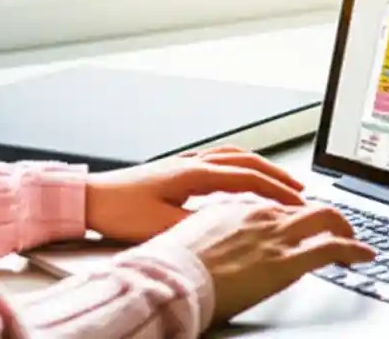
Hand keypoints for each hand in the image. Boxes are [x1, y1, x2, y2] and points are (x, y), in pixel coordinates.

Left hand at [85, 146, 305, 242]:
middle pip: (246, 162)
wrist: (88, 197)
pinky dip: (240, 166)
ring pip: (234, 157)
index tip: (296, 203)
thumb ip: (197, 228)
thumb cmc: (118, 210)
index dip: (275, 191)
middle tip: (300, 191)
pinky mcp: (177, 170)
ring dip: (260, 168)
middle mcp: (192, 163)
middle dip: (277, 176)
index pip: (246, 179)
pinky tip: (240, 177)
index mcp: (193, 174)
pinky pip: (219, 160)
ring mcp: (185, 163)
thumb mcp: (160, 227)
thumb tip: (227, 231)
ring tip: (279, 181)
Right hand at [154, 202, 374, 324]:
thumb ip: (210, 237)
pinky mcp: (288, 261)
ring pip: (325, 218)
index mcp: (235, 209)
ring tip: (355, 238)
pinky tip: (364, 254)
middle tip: (339, 226)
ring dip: (344, 228)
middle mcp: (260, 214)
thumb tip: (213, 247)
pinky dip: (354, 248)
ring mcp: (276, 235)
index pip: (276, 205)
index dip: (292, 214)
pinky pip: (333, 247)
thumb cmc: (171, 266)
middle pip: (306, 205)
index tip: (299, 221)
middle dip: (328, 215)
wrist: (169, 278)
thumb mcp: (188, 240)